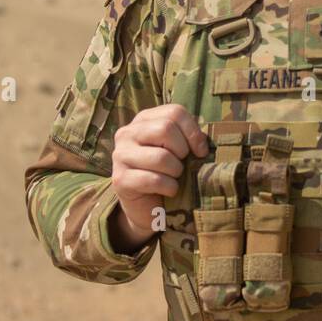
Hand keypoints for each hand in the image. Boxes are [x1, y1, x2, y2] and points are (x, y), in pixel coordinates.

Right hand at [109, 104, 208, 251]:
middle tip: (182, 165)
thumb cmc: (167, 173)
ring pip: (161, 157)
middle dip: (182, 151)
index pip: (174, 112)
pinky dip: (169, 187)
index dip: (193, 132)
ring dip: (176, 172)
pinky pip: (153, 180)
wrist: (148, 208)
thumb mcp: (179, 150)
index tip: (200, 151)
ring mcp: (120, 155)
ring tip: (174, 178)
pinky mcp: (120, 179)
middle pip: (165, 129)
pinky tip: (169, 190)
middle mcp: (127, 133)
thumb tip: (201, 143)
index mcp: (143, 120)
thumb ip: (189, 139)